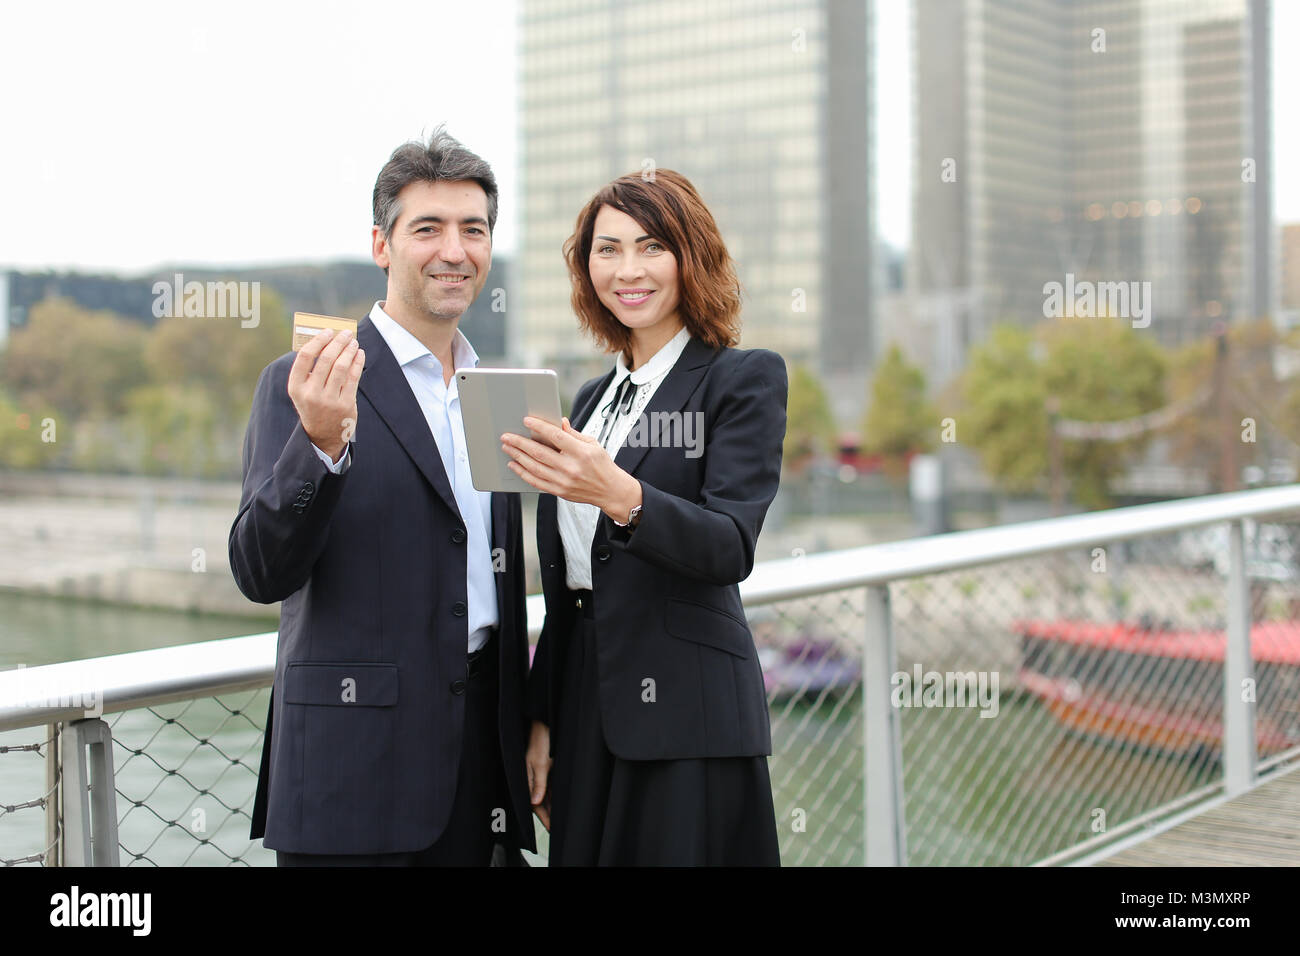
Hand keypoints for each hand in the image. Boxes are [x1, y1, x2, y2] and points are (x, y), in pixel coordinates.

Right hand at [287, 329, 364, 460]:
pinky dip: (357, 362)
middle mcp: (311, 394)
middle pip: (326, 359)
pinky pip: (353, 378)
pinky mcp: (346, 405)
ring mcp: (329, 401)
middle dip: (337, 342)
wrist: (322, 436)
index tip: (327, 331)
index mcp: (296, 387)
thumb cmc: (312, 405)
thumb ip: (309, 369)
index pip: (304, 357)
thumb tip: (326, 341)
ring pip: (341, 367)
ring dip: (349, 350)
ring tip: (353, 342)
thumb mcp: (303, 390)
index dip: (317, 341)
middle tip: (345, 333)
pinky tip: (359, 354)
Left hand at [501, 417, 641, 522]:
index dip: (539, 427)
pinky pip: (536, 482)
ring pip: (534, 467)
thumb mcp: (592, 444)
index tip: (526, 421)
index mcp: (580, 452)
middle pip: (539, 452)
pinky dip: (523, 473)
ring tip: (507, 448)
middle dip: (519, 443)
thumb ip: (573, 434)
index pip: (555, 436)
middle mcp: (570, 467)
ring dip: (517, 456)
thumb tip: (559, 422)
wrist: (610, 491)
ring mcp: (563, 481)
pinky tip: (514, 465)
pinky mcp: (559, 491)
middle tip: (507, 436)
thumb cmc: (602, 466)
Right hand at [526, 720, 551, 830]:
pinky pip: (551, 787)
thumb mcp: (540, 763)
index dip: (543, 817)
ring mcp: (540, 774)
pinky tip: (562, 805)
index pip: (534, 804)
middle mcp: (532, 778)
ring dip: (552, 807)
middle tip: (557, 830)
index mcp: (526, 778)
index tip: (551, 830)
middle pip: (540, 802)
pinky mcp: (547, 769)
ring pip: (547, 796)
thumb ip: (538, 783)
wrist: (547, 723)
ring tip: (561, 821)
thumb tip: (535, 802)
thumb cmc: (541, 740)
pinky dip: (556, 796)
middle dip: (548, 815)